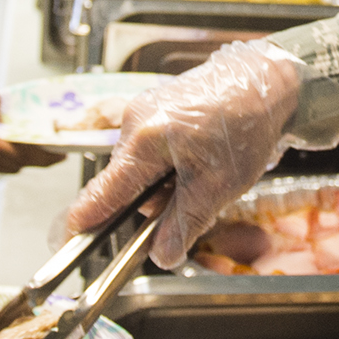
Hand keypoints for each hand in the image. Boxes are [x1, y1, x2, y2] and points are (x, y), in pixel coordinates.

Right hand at [68, 40, 304, 267]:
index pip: (102, 193)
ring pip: (140, 168)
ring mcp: (144, 111)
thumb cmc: (247, 126)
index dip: (84, 224)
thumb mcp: (218, 187)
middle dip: (153, 202)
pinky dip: (171, 164)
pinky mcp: (156, 108)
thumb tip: (161, 256)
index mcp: (143, 141)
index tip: (68, 244)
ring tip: (207, 171)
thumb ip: (183, 224)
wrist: (269, 81)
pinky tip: (201, 158)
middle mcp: (134, 122)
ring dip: (165, 183)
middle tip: (196, 199)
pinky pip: (151, 149)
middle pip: (124, 184)